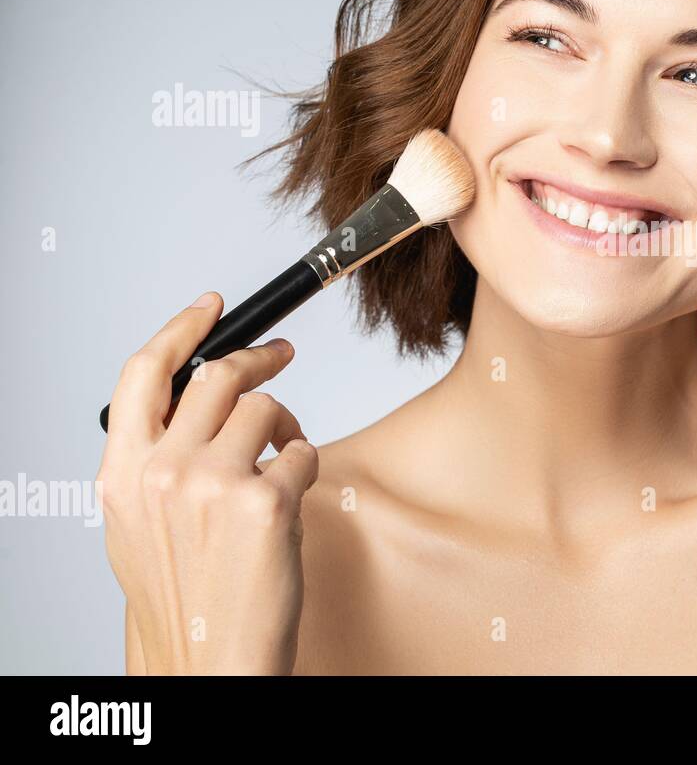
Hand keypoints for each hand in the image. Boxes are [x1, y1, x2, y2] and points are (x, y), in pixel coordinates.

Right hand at [97, 292, 317, 674]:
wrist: (208, 659)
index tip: (212, 306)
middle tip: (282, 355)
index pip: (145, 373)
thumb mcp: (139, 523)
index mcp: (123, 472)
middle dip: (259, 358)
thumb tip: (190, 401)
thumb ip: (155, 460)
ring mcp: (214, 484)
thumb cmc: (183, 595)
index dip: (181, 328)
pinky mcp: (266, 502)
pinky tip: (291, 498)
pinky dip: (305, 466)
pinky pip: (303, 451)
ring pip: (266, 408)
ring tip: (285, 455)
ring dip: (287, 424)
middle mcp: (162, 471)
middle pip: (218, 375)